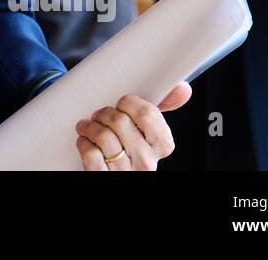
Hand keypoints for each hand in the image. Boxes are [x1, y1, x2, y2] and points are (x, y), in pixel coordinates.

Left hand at [74, 81, 190, 169]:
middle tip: (100, 116)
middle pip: (120, 121)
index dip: (128, 103)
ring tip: (88, 127)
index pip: (147, 113)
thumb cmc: (128, 150)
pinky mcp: (104, 178)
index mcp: (160, 146)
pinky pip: (92, 155)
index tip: (122, 104)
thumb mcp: (146, 132)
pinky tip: (85, 142)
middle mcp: (146, 162)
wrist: (113, 172)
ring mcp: (126, 172)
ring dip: (90, 127)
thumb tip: (183, 88)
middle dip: (104, 113)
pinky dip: (84, 144)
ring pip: (104, 137)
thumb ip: (157, 110)